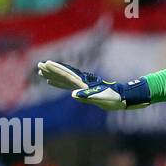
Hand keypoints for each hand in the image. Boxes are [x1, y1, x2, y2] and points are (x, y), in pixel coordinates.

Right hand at [36, 60, 150, 110]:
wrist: (127, 97)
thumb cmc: (117, 99)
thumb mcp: (104, 100)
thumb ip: (89, 97)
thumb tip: (74, 95)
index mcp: (86, 84)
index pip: (68, 75)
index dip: (56, 70)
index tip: (45, 65)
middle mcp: (84, 82)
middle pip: (65, 74)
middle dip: (52, 71)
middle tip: (39, 66)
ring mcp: (85, 85)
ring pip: (66, 78)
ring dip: (54, 76)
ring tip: (42, 74)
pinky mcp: (87, 89)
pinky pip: (71, 84)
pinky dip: (61, 83)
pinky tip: (55, 84)